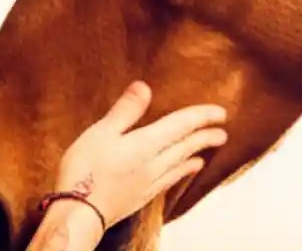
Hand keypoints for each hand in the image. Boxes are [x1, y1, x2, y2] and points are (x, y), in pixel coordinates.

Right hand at [51, 82, 227, 229]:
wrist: (78, 214)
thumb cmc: (84, 171)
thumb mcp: (100, 133)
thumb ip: (125, 111)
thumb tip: (144, 86)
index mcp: (145, 143)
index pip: (181, 125)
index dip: (202, 116)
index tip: (221, 112)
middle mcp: (154, 163)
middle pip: (186, 145)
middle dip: (206, 135)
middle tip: (223, 129)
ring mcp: (149, 181)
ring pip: (181, 162)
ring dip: (198, 151)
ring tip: (212, 145)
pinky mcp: (141, 196)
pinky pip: (171, 179)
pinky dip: (184, 170)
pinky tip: (188, 169)